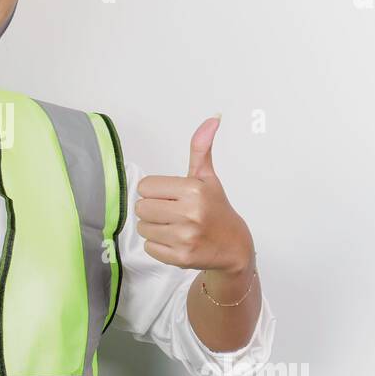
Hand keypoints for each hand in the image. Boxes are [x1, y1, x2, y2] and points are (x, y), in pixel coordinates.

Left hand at [135, 115, 254, 273]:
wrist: (234, 247)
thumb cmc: (216, 209)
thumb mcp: (207, 177)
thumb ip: (201, 148)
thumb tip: (213, 118)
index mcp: (193, 189)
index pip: (145, 186)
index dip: (155, 191)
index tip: (171, 196)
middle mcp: (190, 213)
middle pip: (140, 207)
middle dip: (152, 209)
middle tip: (171, 212)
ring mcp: (185, 237)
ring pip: (143, 227)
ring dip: (154, 228)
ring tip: (175, 227)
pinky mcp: (180, 257)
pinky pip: (149, 247)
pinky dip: (158, 246)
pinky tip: (176, 241)